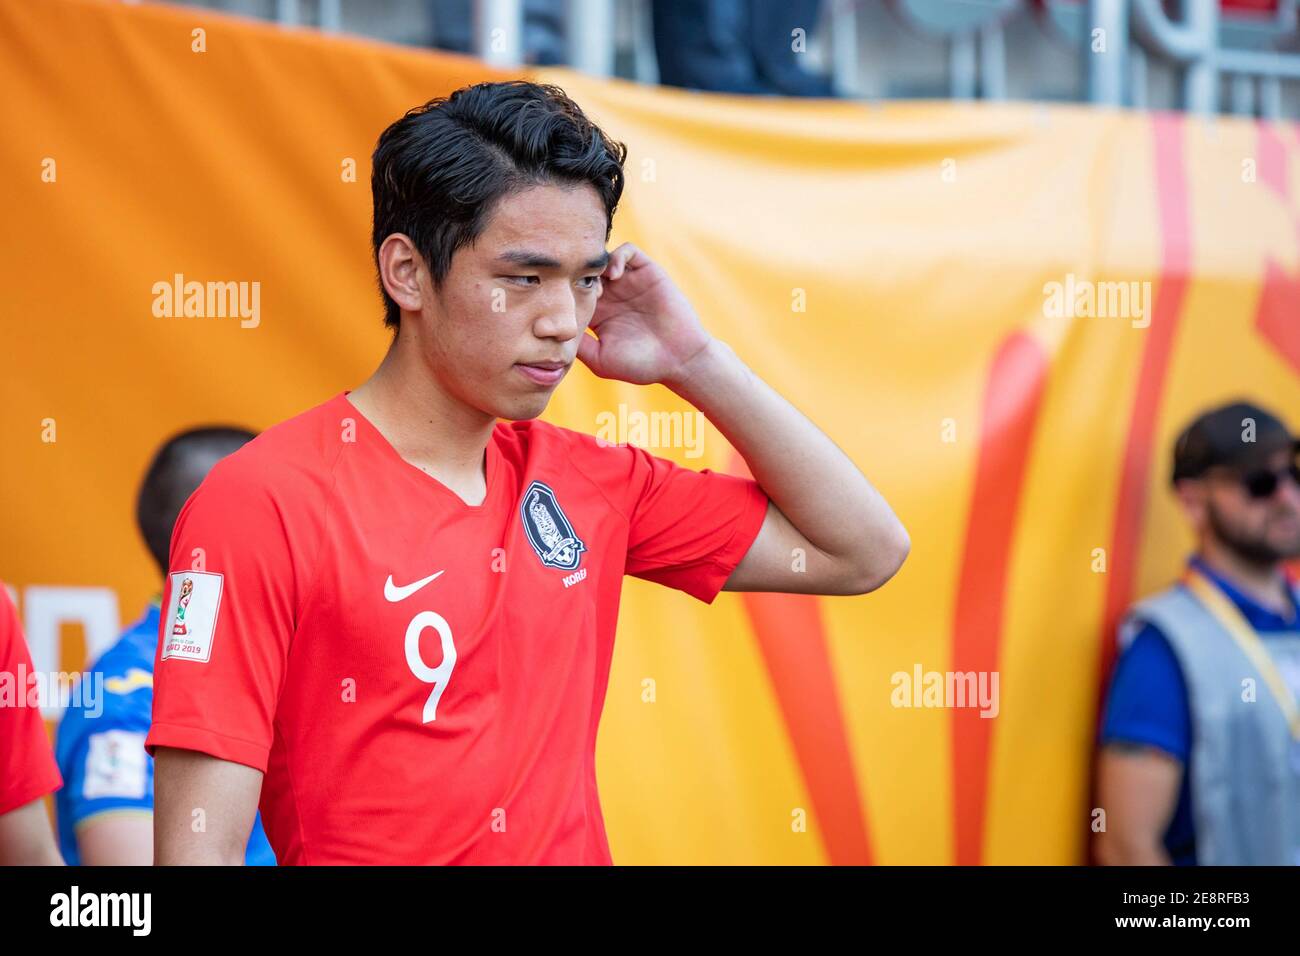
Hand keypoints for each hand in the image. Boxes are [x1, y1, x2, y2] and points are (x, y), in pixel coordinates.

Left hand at [576, 243, 713, 386]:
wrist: (679, 360)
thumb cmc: (641, 365)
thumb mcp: (600, 360)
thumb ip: (577, 344)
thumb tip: (551, 330)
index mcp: (598, 314)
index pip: (572, 292)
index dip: (563, 292)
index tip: (562, 305)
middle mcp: (612, 295)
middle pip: (584, 271)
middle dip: (576, 277)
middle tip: (577, 292)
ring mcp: (629, 282)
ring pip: (602, 258)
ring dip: (595, 267)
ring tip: (597, 288)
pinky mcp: (648, 272)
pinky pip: (627, 251)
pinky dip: (617, 257)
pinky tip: (613, 276)